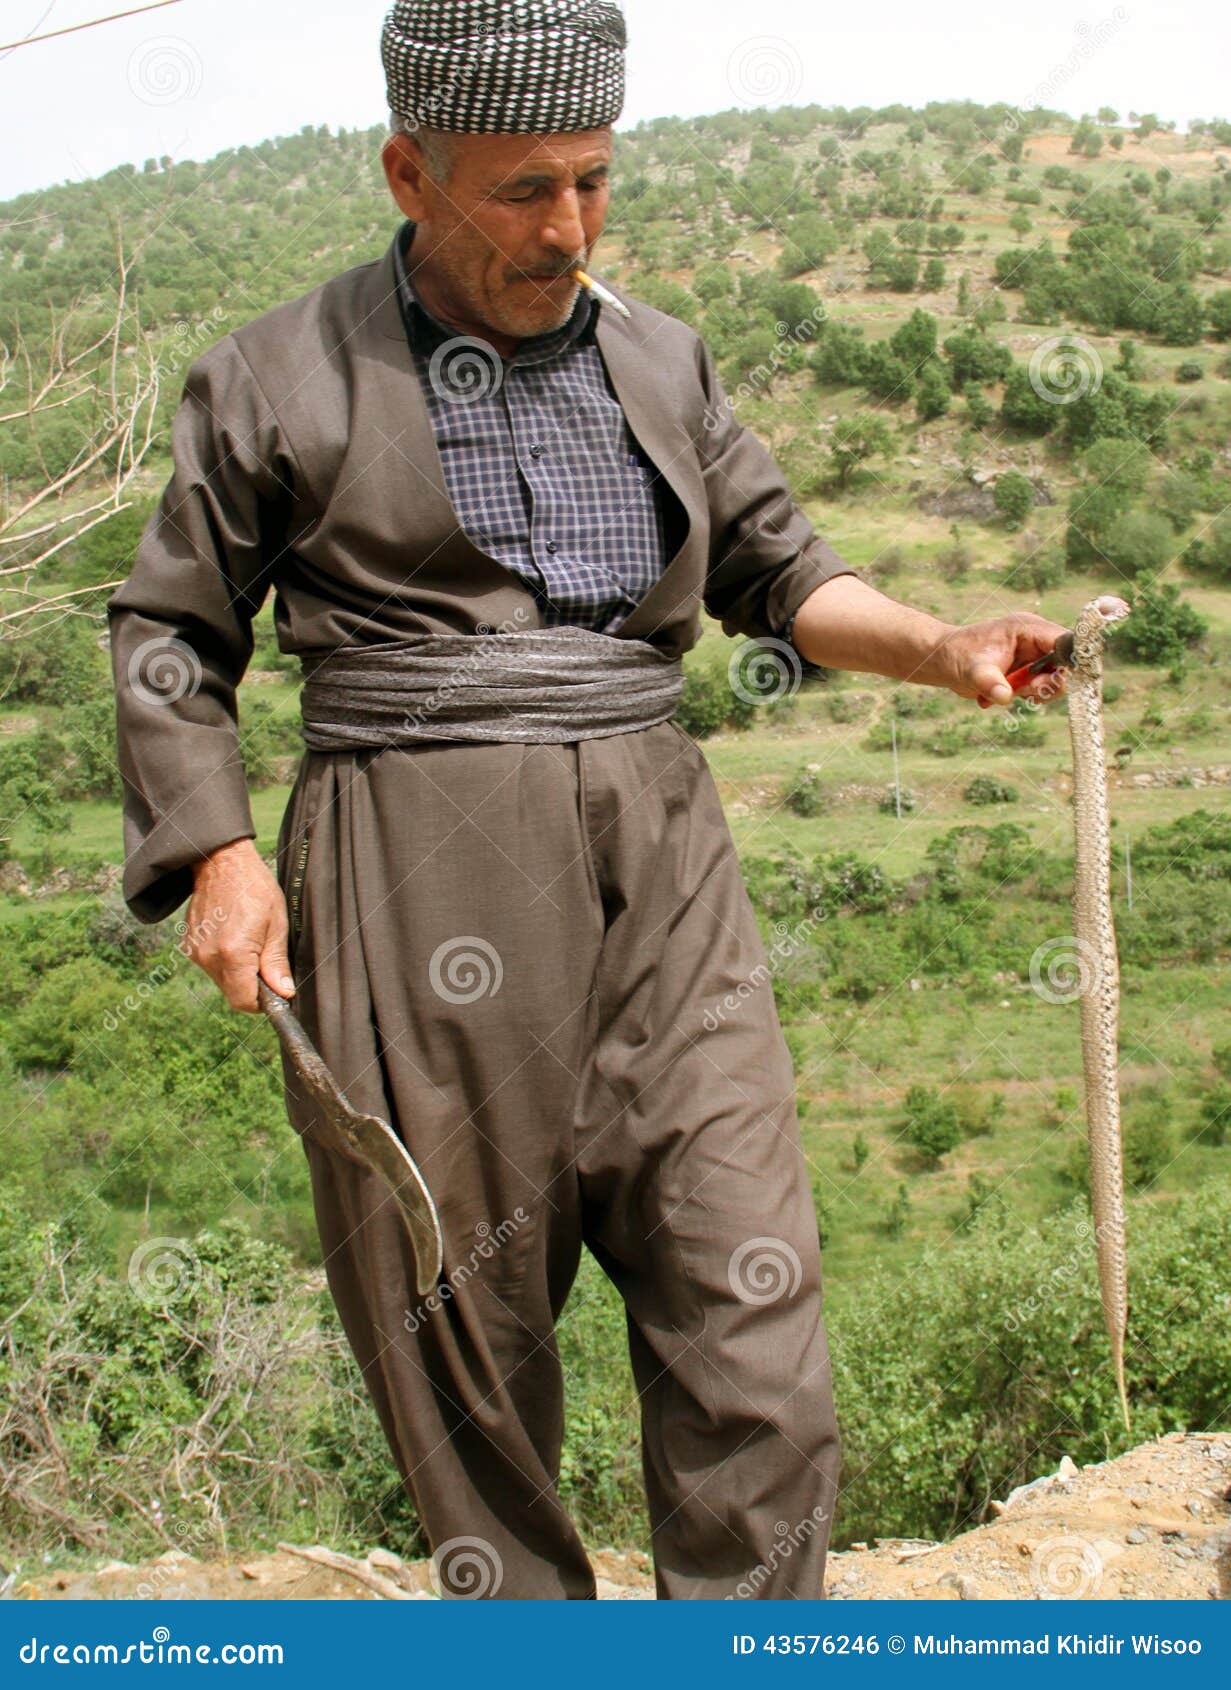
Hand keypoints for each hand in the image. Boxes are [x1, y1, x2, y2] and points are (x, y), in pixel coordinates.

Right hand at [183, 839, 293, 1012]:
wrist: (220, 863)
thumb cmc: (254, 888)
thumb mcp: (276, 924)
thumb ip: (277, 963)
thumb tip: (284, 992)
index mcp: (233, 954)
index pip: (245, 1002)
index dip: (263, 1001)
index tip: (274, 989)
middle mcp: (209, 958)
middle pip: (233, 993)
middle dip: (252, 985)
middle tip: (264, 957)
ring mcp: (196, 952)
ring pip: (222, 981)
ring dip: (238, 972)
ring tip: (248, 940)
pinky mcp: (189, 947)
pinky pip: (211, 966)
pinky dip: (224, 960)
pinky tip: (233, 935)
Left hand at [926, 612, 1070, 706]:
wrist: (941, 661)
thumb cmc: (955, 658)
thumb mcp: (971, 671)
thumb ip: (989, 683)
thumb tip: (1004, 696)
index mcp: (1027, 628)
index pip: (1064, 641)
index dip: (1069, 662)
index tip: (1056, 681)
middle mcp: (1034, 638)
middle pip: (1064, 663)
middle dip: (1047, 683)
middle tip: (1024, 692)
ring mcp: (1032, 654)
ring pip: (1053, 678)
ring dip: (1033, 692)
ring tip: (1005, 691)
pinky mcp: (1027, 668)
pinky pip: (1039, 686)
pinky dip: (1023, 696)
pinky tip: (999, 694)